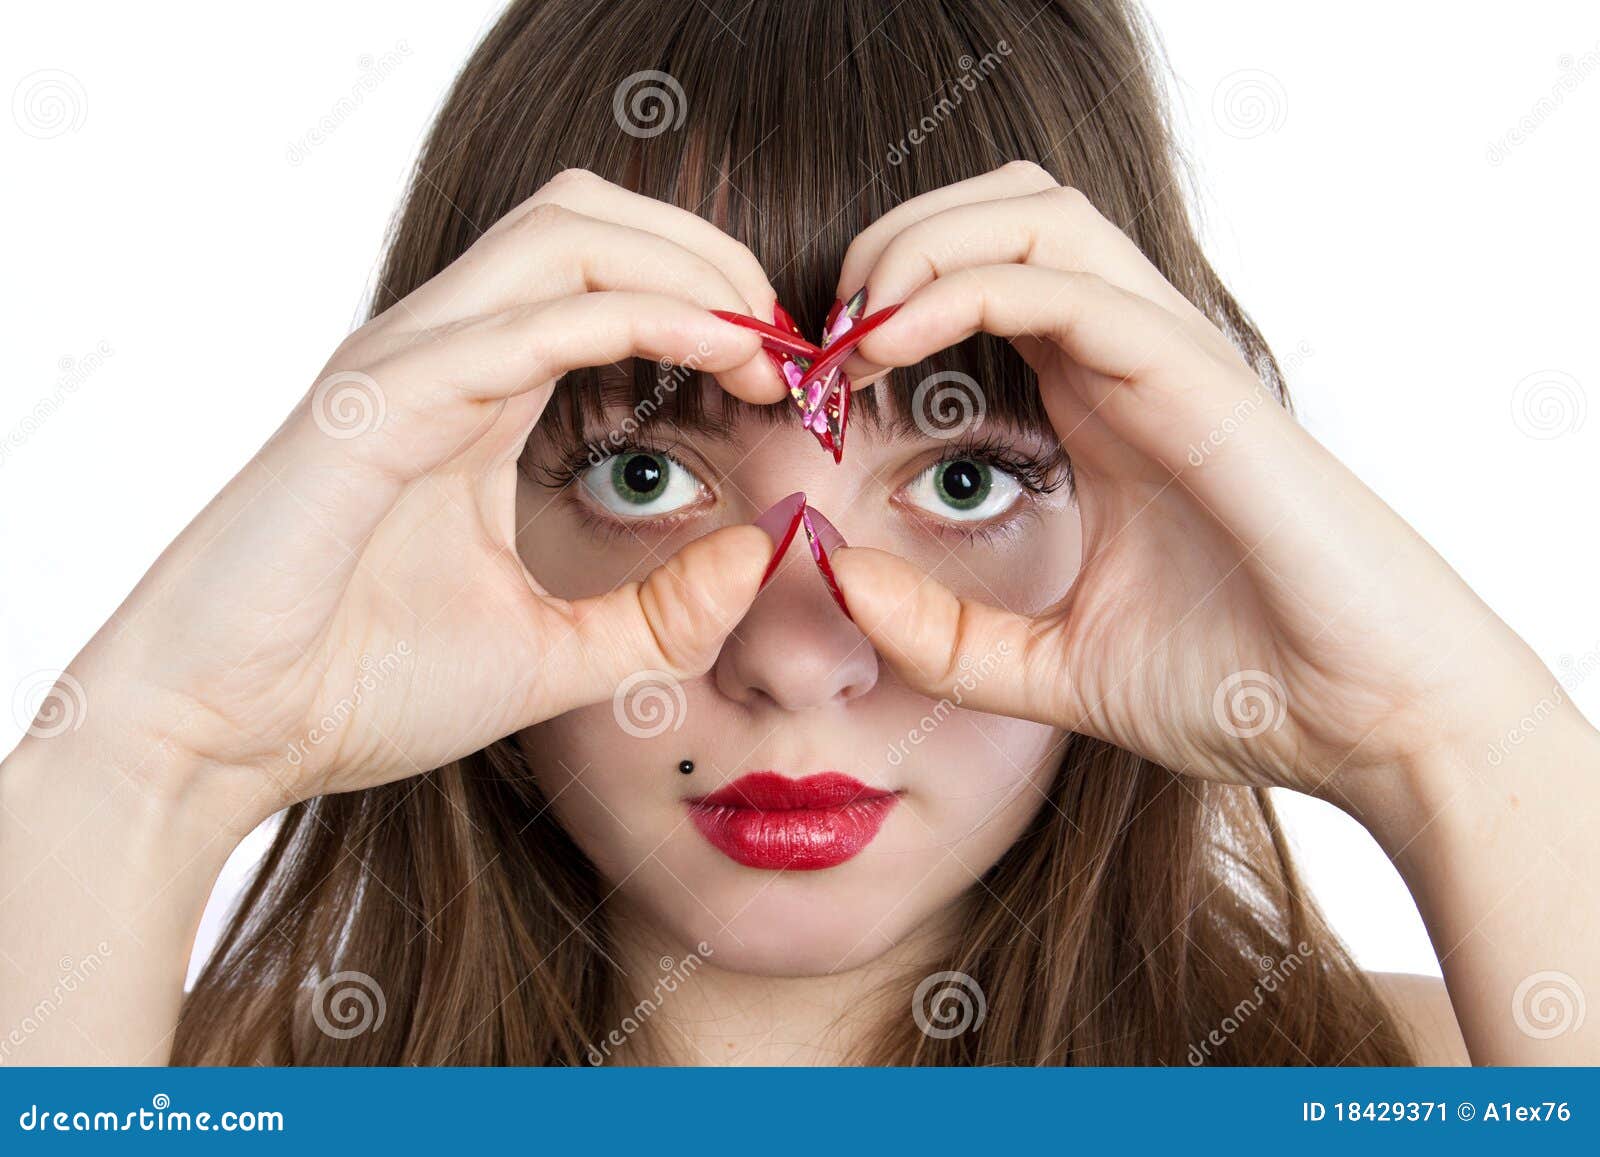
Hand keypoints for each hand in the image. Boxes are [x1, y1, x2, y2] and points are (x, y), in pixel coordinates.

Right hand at [48, 169, 785, 826]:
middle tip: (789, 349)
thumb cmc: (359, 688)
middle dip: (712, 258)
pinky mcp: (380, 404)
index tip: (786, 379)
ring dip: (688, 269)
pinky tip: (717, 354)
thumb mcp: (552, 655)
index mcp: (476, 392)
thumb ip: (662, 614)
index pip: (605, 276)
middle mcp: (442, 353)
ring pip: (566, 232)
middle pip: (592, 216)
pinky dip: (637, 316)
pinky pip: (526, 320)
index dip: (712, 300)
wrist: (224, 737)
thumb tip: (764, 550)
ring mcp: (406, 365)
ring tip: (763, 347)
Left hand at [828, 162, 1561, 808]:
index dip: (884, 301)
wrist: (1373, 725)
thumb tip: (835, 578)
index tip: (814, 382)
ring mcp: (1169, 364)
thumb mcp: (1055, 667)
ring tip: (851, 324)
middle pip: (1005, 213)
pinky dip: (965, 288)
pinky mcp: (1200, 386)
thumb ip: (945, 636)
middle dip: (895, 240)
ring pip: (1036, 217)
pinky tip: (891, 341)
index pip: (983, 283)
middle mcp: (1129, 365)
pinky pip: (1073, 289)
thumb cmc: (1244, 687)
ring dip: (921, 243)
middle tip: (823, 331)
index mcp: (1098, 408)